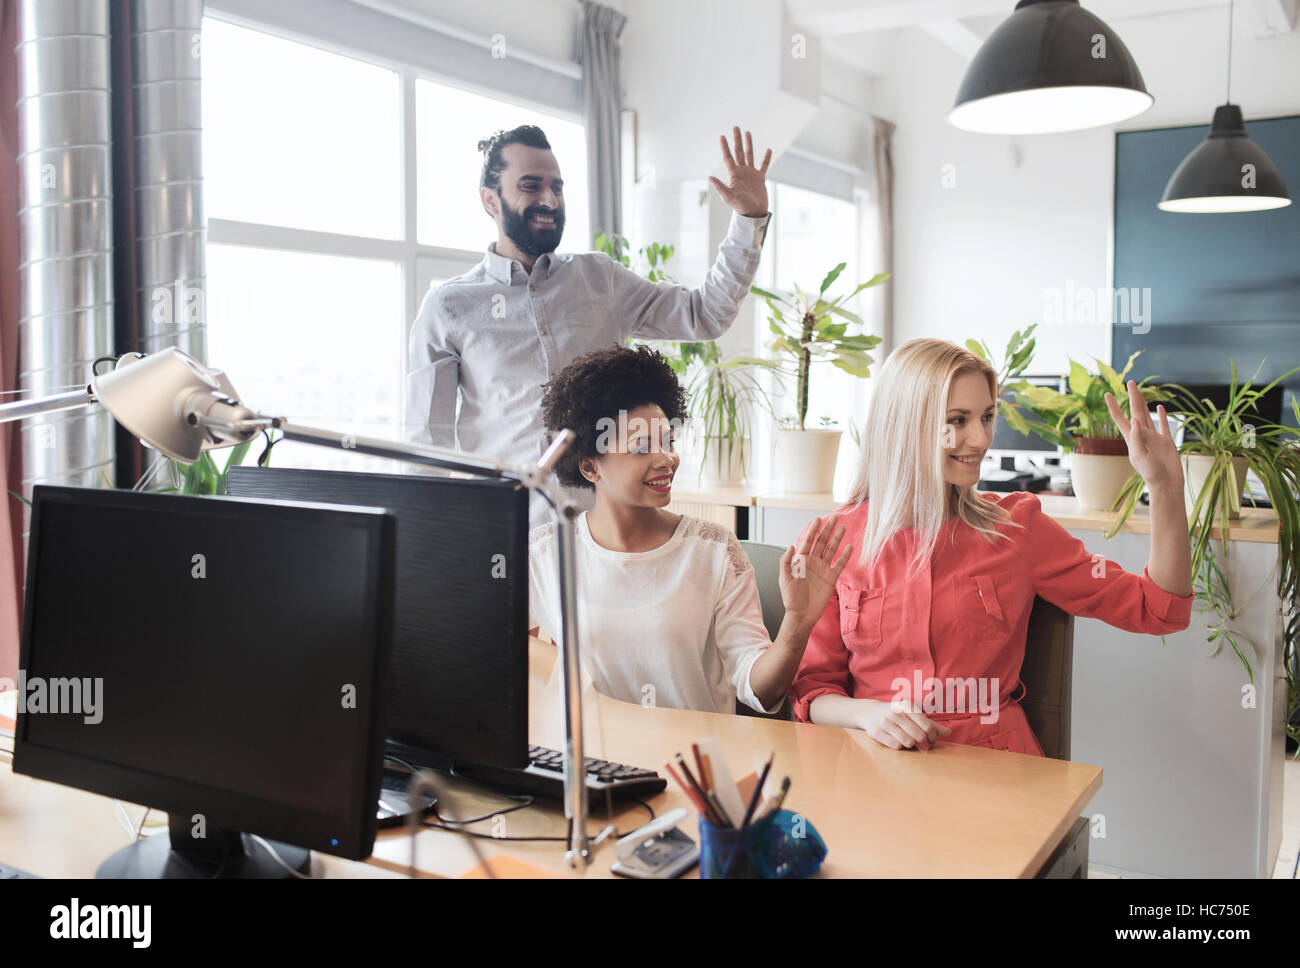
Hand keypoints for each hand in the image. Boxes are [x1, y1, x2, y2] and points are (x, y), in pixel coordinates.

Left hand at [709, 126, 770, 216]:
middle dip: (737, 140)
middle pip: (739, 152)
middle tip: (736, 127)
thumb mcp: (729, 197)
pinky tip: (768, 149)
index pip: (728, 157)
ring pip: (750, 155)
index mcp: (734, 175)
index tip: (722, 136)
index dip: (725, 147)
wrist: (754, 213)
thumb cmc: (740, 207)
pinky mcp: (760, 178)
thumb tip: (709, 177)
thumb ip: (720, 187)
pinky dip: (766, 158)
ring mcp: (751, 174)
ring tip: (748, 132)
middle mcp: (742, 172)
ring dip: (749, 144)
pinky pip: (764, 166)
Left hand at [778, 515, 851, 628]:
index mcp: (801, 561)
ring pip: (831, 550)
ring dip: (836, 539)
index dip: (812, 531)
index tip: (817, 520)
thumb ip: (786, 562)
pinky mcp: (831, 578)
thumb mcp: (784, 579)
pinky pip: (839, 564)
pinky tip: (849, 547)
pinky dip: (844, 556)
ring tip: (842, 527)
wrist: (802, 614)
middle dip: (827, 530)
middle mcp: (813, 562)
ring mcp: (823, 569)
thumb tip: (791, 545)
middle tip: (833, 518)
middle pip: (821, 542)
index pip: (807, 542)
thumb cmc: (791, 598)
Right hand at [857, 698, 952, 749]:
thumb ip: (931, 725)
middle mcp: (896, 713)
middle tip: (919, 740)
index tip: (931, 739)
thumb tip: (949, 733)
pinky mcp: (877, 732)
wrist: (869, 712)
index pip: (928, 726)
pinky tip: (897, 740)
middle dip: (921, 741)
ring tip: (908, 740)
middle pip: (919, 736)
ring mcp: (885, 722)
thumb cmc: (897, 715)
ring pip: (907, 742)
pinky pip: (896, 746)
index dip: (933, 737)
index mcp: (907, 706)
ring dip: (910, 744)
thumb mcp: (913, 715)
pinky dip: (899, 746)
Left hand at [1105, 380, 1183, 494]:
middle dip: (1132, 397)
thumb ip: (1137, 438)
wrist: (1167, 484)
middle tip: (1130, 382)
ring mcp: (1154, 438)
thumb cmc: (1151, 473)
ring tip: (1140, 392)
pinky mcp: (1166, 442)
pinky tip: (1160, 407)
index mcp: (1132, 439)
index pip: (1121, 418)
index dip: (1114, 406)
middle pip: (1135, 412)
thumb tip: (1134, 420)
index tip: (1107, 394)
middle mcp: (1142, 436)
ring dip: (1144, 404)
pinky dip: (1162, 416)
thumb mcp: (1140, 456)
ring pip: (1148, 416)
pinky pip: (1163, 425)